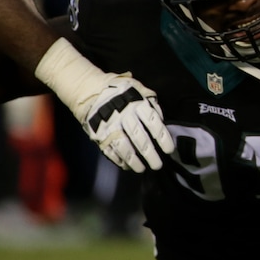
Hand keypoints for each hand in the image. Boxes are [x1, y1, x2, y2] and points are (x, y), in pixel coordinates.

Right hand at [35, 38, 174, 172]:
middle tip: (158, 165)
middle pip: (139, 138)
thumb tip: (162, 119)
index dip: (162, 138)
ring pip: (124, 147)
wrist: (91, 90)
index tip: (169, 150)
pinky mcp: (98, 134)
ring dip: (134, 161)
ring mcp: (110, 126)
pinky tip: (127, 166)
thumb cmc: (121, 91)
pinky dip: (118, 160)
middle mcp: (125, 116)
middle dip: (150, 154)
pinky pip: (109, 150)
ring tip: (142, 169)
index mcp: (137, 104)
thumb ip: (151, 103)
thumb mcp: (139, 90)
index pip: (153, 123)